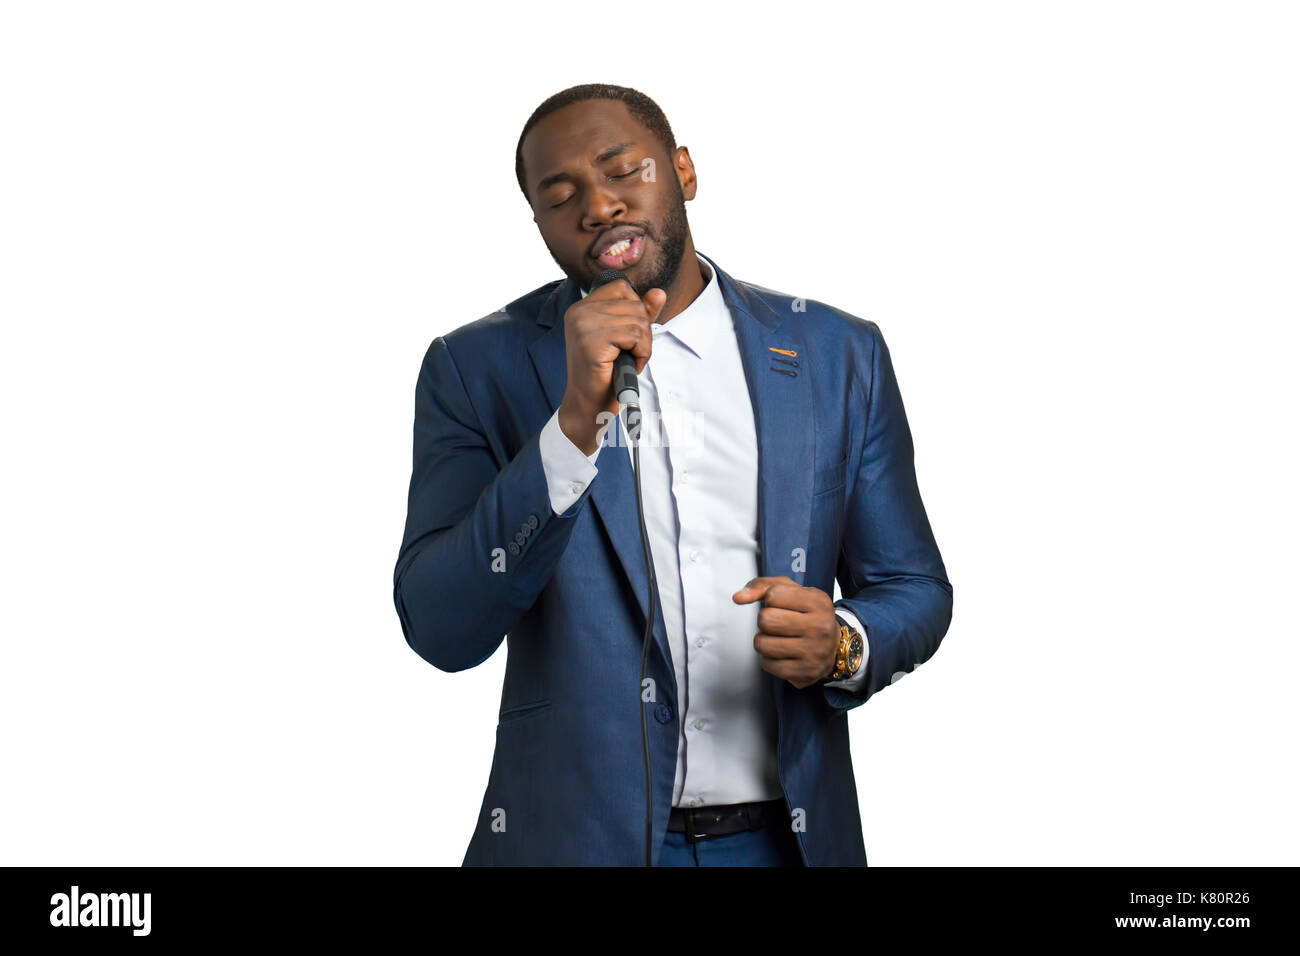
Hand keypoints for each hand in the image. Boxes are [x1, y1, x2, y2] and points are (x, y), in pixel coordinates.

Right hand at [557, 279, 666, 454]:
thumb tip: (659, 293)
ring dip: (643, 345)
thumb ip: (640, 313)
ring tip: (628, 360)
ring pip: (638, 320)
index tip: (626, 336)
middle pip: (634, 304)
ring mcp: (583, 326)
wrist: (589, 405)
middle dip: (643, 331)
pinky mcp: (592, 342)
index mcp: (581, 308)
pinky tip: (629, 364)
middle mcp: (578, 312)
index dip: (635, 310)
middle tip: (630, 353)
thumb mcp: (624, 338)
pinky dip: (641, 353)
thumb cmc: (604, 374)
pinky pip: (635, 336)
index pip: (622, 288)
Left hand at [732, 576, 839, 688]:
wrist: (835, 646)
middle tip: (778, 624)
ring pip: (762, 643)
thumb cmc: (807, 614)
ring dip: (764, 641)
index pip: (772, 595)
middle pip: (765, 620)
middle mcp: (819, 627)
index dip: (771, 600)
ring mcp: (813, 652)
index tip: (783, 605)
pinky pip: (767, 664)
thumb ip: (762, 586)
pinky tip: (781, 654)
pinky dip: (768, 659)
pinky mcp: (804, 672)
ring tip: (778, 639)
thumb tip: (739, 598)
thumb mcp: (791, 592)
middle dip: (765, 621)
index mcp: (818, 602)